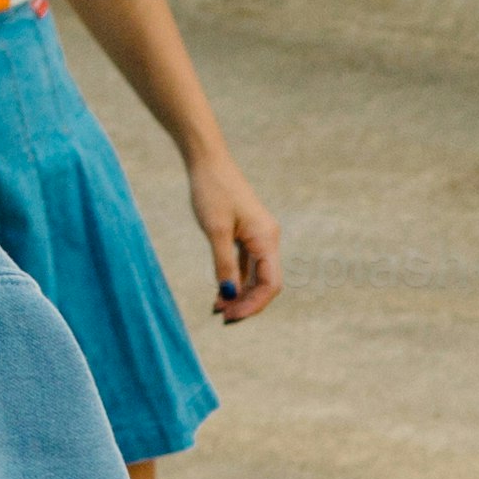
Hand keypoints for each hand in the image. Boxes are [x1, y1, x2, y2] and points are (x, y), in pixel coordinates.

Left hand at [189, 154, 282, 319]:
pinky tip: (221, 291)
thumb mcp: (215, 231)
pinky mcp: (247, 233)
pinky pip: (247, 264)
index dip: (254, 304)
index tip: (231, 316)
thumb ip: (224, 265)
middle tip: (222, 317)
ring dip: (240, 294)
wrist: (207, 161)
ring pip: (256, 275)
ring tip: (218, 308)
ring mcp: (259, 236)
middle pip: (265, 283)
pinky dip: (235, 279)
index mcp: (266, 238)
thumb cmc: (212, 191)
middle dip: (246, 302)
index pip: (270, 284)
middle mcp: (268, 239)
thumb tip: (229, 295)